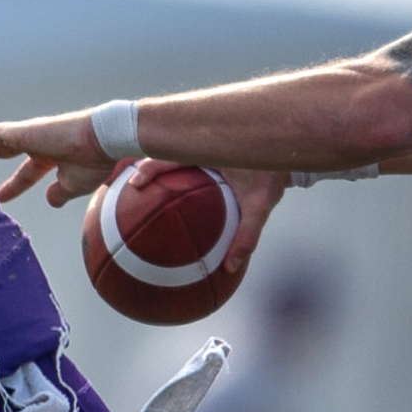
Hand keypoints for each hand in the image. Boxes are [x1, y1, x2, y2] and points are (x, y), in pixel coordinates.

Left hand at [0, 110, 112, 206]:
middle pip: (6, 151)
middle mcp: (37, 144)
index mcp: (51, 157)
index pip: (25, 175)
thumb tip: (50, 200)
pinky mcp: (20, 132)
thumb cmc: (94, 160)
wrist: (102, 140)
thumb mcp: (73, 185)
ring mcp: (28, 136)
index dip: (12, 187)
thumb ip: (59, 193)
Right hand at [129, 160, 288, 274]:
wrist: (286, 149)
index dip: (149, 168)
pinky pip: (181, 158)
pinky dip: (168, 171)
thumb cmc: (272, 174)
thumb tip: (230, 267)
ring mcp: (200, 145)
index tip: (135, 185)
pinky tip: (162, 192)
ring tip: (134, 187)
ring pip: (168, 152)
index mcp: (207, 150)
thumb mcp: (261, 204)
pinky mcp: (204, 150)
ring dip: (152, 166)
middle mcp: (199, 144)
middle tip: (125, 186)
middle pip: (160, 151)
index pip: (170, 156)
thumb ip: (247, 235)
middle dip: (140, 165)